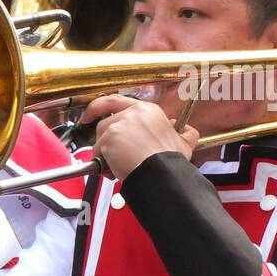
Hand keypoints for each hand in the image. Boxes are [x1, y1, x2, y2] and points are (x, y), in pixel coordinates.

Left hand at [82, 94, 197, 180]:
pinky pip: (98, 151)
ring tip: (119, 165)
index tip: (91, 114)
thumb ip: (184, 132)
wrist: (162, 174)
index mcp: (148, 110)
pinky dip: (103, 163)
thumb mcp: (185, 142)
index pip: (116, 101)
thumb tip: (184, 129)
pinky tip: (115, 169)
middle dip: (100, 136)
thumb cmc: (170, 162)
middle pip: (105, 122)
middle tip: (96, 143)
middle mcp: (133, 113)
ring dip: (105, 153)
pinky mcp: (111, 137)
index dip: (99, 107)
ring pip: (101, 138)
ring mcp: (120, 124)